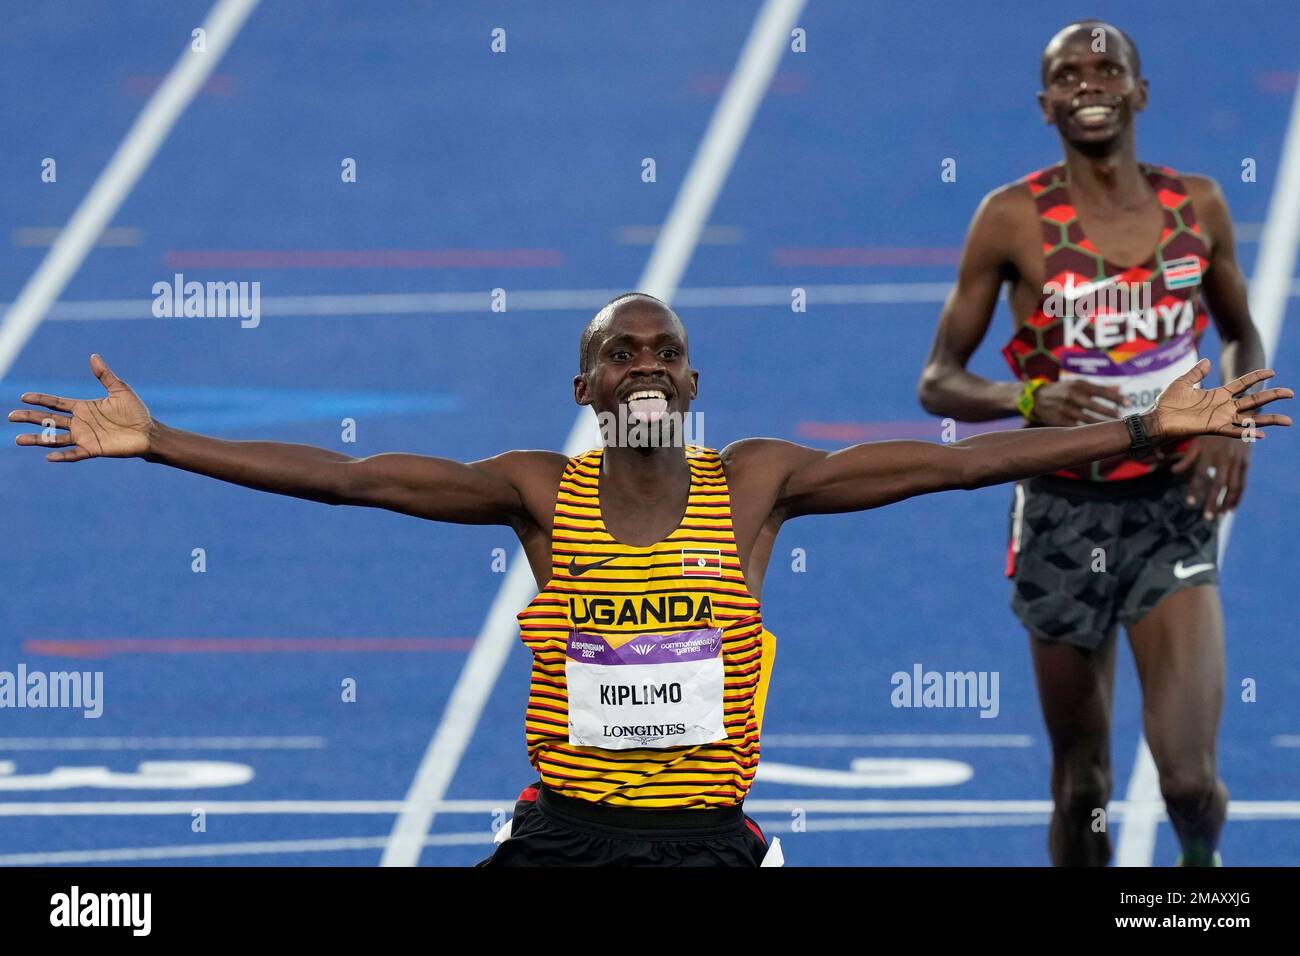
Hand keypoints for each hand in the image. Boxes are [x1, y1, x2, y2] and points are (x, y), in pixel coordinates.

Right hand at [8, 355, 153, 460]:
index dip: (40, 399)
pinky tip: (48, 456)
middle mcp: (80, 422)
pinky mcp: (93, 449)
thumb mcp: (120, 390)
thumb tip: (93, 356)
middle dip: (30, 417)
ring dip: (37, 439)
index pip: (56, 403)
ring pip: (55, 438)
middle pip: (48, 420)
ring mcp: (85, 436)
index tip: (23, 397)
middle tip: (11, 416)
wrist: (148, 432)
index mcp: (83, 408)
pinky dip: (62, 455)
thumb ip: (105, 375)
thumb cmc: (135, 412)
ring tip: (17, 439)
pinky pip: (74, 453)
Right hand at [1031, 379, 1124, 425]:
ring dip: (1101, 424)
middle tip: (1122, 418)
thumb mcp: (1077, 384)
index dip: (1116, 398)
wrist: (1034, 398)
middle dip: (1110, 413)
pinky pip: (1077, 427)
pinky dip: (1088, 431)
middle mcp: (1071, 395)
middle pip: (1095, 406)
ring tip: (1112, 427)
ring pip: (1087, 419)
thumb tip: (1119, 388)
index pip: (1101, 391)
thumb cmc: (1061, 390)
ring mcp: (1064, 409)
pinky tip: (1097, 433)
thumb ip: (1097, 387)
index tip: (1128, 403)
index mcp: (1078, 385)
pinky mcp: (1059, 421)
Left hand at [1151, 359, 1291, 442]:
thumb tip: (1206, 360)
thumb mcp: (1183, 382)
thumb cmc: (1167, 402)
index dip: (1256, 377)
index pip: (1243, 384)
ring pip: (1250, 419)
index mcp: (1218, 394)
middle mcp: (1223, 407)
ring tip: (1288, 421)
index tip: (1272, 371)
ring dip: (1269, 420)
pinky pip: (1234, 431)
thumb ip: (1196, 372)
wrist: (1157, 418)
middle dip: (1272, 396)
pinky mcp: (1213, 428)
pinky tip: (1262, 434)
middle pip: (1254, 400)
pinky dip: (1247, 433)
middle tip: (1291, 393)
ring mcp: (1220, 418)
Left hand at [1171, 436, 1248, 519]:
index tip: (1190, 504)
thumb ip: (1186, 458)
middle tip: (1207, 517)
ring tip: (1219, 516)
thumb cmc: (1211, 430)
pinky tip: (1232, 508)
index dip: (1195, 490)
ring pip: (1233, 487)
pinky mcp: (1245, 463)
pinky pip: (1242, 483)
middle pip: (1218, 484)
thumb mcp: (1196, 440)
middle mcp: (1223, 458)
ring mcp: (1236, 461)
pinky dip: (1237, 497)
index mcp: (1209, 452)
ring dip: (1226, 503)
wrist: (1236, 417)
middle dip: (1213, 502)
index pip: (1200, 475)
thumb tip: (1173, 472)